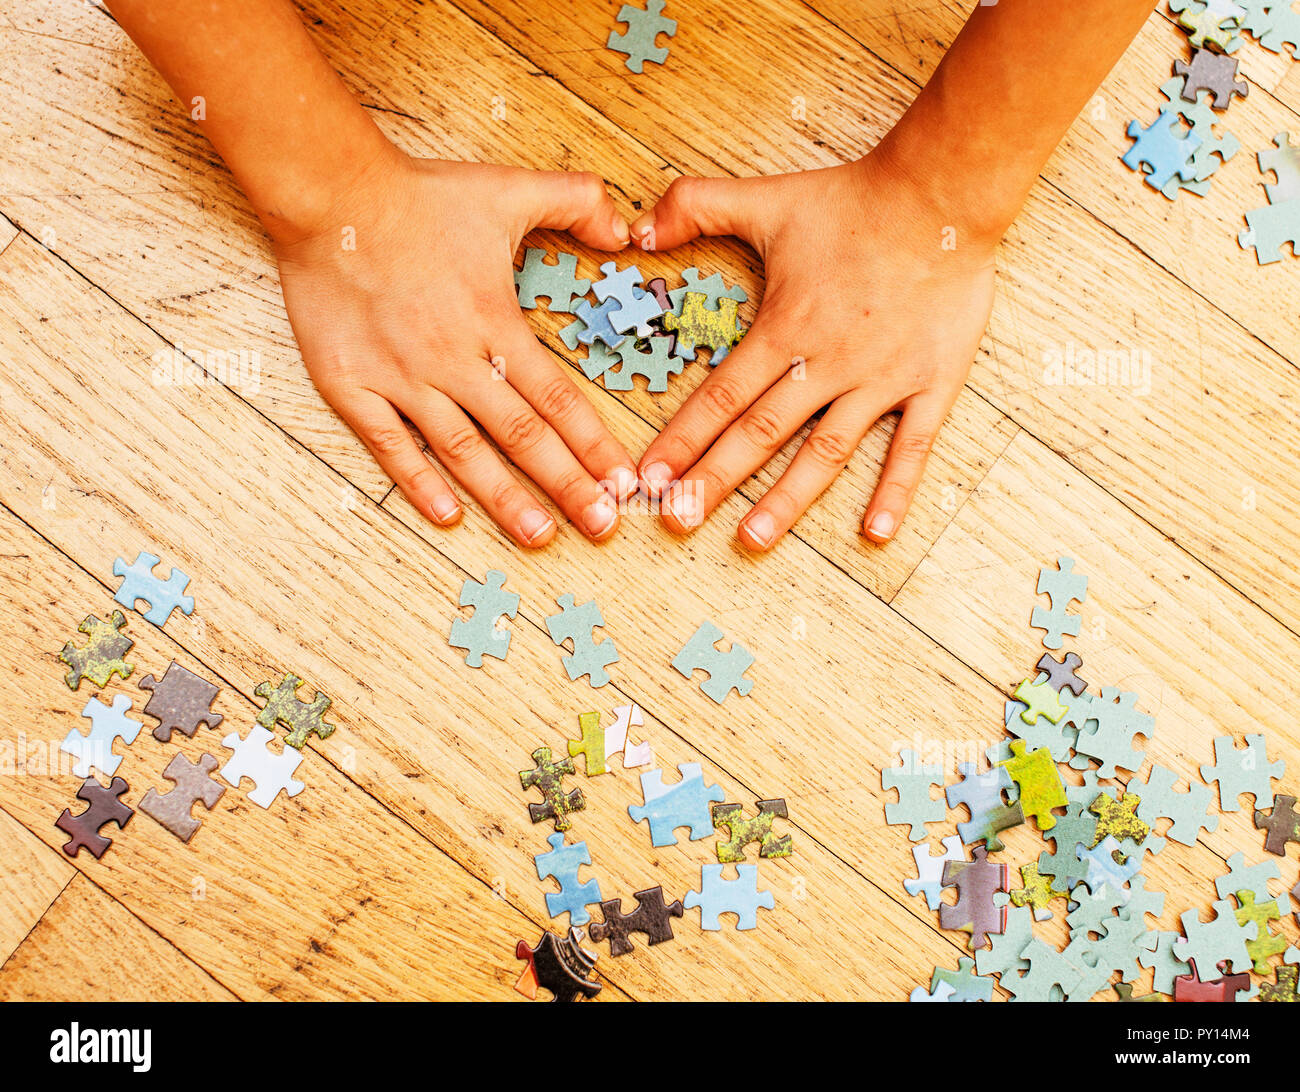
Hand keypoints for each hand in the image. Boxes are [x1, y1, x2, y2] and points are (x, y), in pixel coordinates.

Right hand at [273, 152, 638, 547]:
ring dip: (504, 498)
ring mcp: (400, 377)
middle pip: (521, 435)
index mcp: (494, 322)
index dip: (593, 444)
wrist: (329, 194)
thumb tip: (628, 227)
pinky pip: (389, 445)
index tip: (622, 483)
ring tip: (539, 536)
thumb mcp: (510, 187)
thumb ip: (578, 201)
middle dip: (567, 485)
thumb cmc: (419, 195)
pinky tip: (448, 515)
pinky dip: (418, 482)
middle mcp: (452, 359)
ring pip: (462, 451)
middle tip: (601, 526)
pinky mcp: (350, 385)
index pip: (556, 398)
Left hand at [630, 154, 996, 549]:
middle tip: (678, 520)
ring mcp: (881, 380)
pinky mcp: (931, 383)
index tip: (650, 479)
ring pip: (826, 452)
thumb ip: (695, 207)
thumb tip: (635, 226)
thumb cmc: (854, 200)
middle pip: (761, 434)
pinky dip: (896, 491)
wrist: (942, 194)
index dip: (682, 439)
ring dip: (787, 499)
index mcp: (785, 329)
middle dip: (714, 480)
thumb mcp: (766, 198)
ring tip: (752, 539)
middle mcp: (827, 364)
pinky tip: (875, 533)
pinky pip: (913, 446)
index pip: (721, 397)